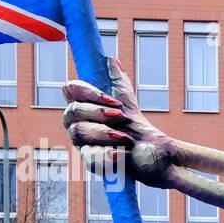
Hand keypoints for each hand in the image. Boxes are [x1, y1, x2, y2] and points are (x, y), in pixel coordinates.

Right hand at [62, 57, 176, 187]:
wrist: (153, 153)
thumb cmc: (137, 128)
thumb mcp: (128, 102)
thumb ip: (117, 81)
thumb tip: (111, 59)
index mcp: (83, 107)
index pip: (70, 90)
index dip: (88, 92)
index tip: (113, 101)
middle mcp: (77, 124)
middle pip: (72, 111)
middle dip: (98, 112)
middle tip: (122, 117)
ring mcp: (82, 144)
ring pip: (78, 132)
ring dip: (104, 132)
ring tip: (126, 138)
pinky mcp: (92, 163)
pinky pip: (90, 157)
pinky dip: (105, 155)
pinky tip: (119, 154)